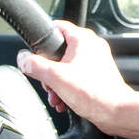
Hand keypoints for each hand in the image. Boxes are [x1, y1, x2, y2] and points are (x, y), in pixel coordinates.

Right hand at [17, 20, 135, 126]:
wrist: (116, 112)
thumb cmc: (93, 93)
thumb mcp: (55, 77)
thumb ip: (35, 65)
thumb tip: (23, 59)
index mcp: (82, 39)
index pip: (56, 27)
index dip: (42, 39)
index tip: (34, 51)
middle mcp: (92, 46)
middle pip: (59, 51)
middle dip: (49, 72)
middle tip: (48, 84)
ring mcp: (97, 60)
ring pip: (67, 67)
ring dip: (56, 83)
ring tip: (56, 97)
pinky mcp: (99, 75)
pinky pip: (77, 77)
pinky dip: (67, 87)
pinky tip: (64, 101)